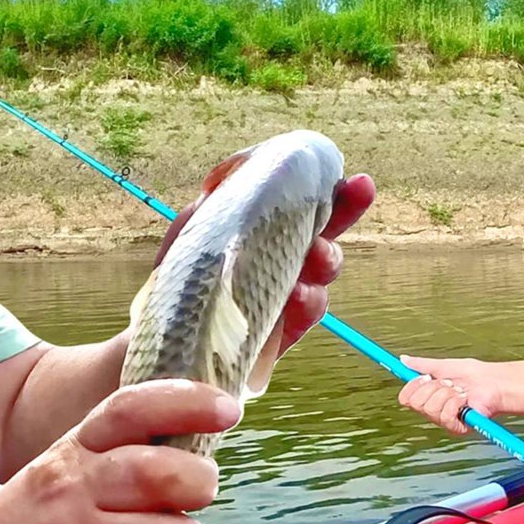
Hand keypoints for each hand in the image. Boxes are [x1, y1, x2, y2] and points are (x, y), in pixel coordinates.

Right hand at [0, 379, 236, 523]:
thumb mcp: (59, 469)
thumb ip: (115, 452)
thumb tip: (195, 441)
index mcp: (71, 452)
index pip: (131, 408)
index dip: (187, 402)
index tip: (227, 409)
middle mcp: (72, 492)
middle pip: (165, 474)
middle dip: (200, 484)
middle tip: (194, 495)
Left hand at [156, 150, 376, 354]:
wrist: (165, 341)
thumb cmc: (178, 281)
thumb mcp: (191, 234)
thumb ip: (213, 206)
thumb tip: (231, 183)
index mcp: (264, 231)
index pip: (305, 206)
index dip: (335, 194)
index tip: (358, 182)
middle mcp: (281, 259)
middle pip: (325, 233)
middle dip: (344, 214)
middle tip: (356, 196)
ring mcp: (285, 295)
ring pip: (323, 272)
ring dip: (326, 259)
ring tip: (316, 256)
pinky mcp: (282, 332)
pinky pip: (308, 313)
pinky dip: (308, 301)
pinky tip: (297, 296)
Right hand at [397, 355, 506, 434]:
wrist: (493, 382)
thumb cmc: (473, 375)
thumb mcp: (444, 366)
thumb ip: (422, 365)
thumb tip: (403, 359)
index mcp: (427, 397)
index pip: (406, 398)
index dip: (413, 386)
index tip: (427, 376)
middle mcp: (433, 411)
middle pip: (415, 403)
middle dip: (432, 388)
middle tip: (449, 383)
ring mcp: (444, 420)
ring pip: (429, 408)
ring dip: (446, 394)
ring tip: (461, 391)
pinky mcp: (456, 428)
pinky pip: (444, 416)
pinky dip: (455, 403)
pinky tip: (466, 400)